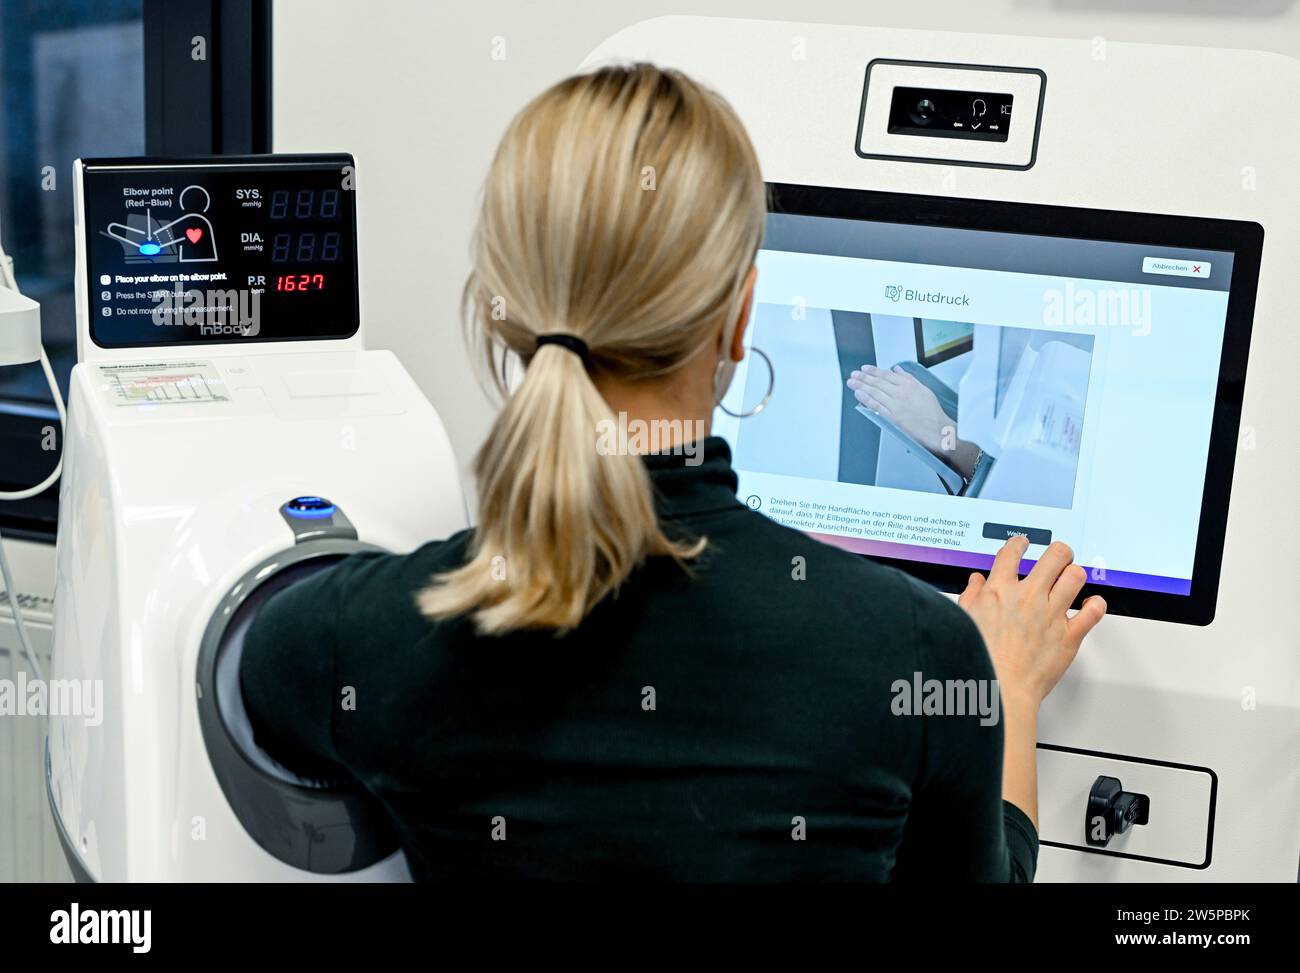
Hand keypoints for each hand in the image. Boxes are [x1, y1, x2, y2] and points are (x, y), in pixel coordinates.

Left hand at [848, 364, 952, 454]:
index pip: (887, 375)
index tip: (865, 368)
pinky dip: (866, 399)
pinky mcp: (893, 417)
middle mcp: (901, 393)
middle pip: (878, 382)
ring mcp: (896, 405)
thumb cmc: (932, 412)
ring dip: (861, 386)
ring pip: (875, 392)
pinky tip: (859, 395)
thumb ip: (909, 378)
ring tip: (852, 382)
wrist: (937, 428)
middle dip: (864, 377)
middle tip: (854, 374)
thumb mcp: (923, 389)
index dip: (874, 371)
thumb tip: (897, 370)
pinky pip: (876, 406)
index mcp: (909, 384)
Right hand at [958, 536, 1106, 713]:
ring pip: (1076, 576)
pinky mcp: (1069, 635)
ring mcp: (1051, 615)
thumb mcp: (964, 620)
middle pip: (1055, 555)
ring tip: (1072, 578)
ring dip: (1075, 574)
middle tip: (1059, 555)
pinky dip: (1095, 604)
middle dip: (1059, 551)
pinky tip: (1089, 604)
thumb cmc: (980, 660)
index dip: (1019, 543)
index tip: (1023, 544)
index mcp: (999, 591)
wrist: (998, 690)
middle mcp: (1028, 597)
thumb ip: (971, 596)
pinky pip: (1094, 611)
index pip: (1012, 552)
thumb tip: (976, 582)